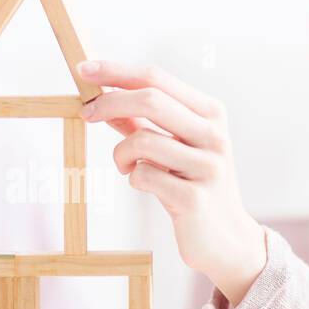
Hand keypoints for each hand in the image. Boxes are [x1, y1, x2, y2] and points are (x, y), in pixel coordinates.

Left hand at [77, 60, 265, 305]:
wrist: (225, 238)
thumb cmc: (192, 185)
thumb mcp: (172, 146)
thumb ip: (142, 121)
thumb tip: (102, 96)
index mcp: (210, 113)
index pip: (157, 78)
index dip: (117, 71)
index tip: (84, 69)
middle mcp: (214, 134)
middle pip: (150, 99)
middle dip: (109, 102)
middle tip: (85, 113)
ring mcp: (207, 165)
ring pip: (142, 141)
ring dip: (121, 154)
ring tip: (125, 166)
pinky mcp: (194, 198)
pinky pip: (143, 176)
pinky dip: (134, 179)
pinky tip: (147, 186)